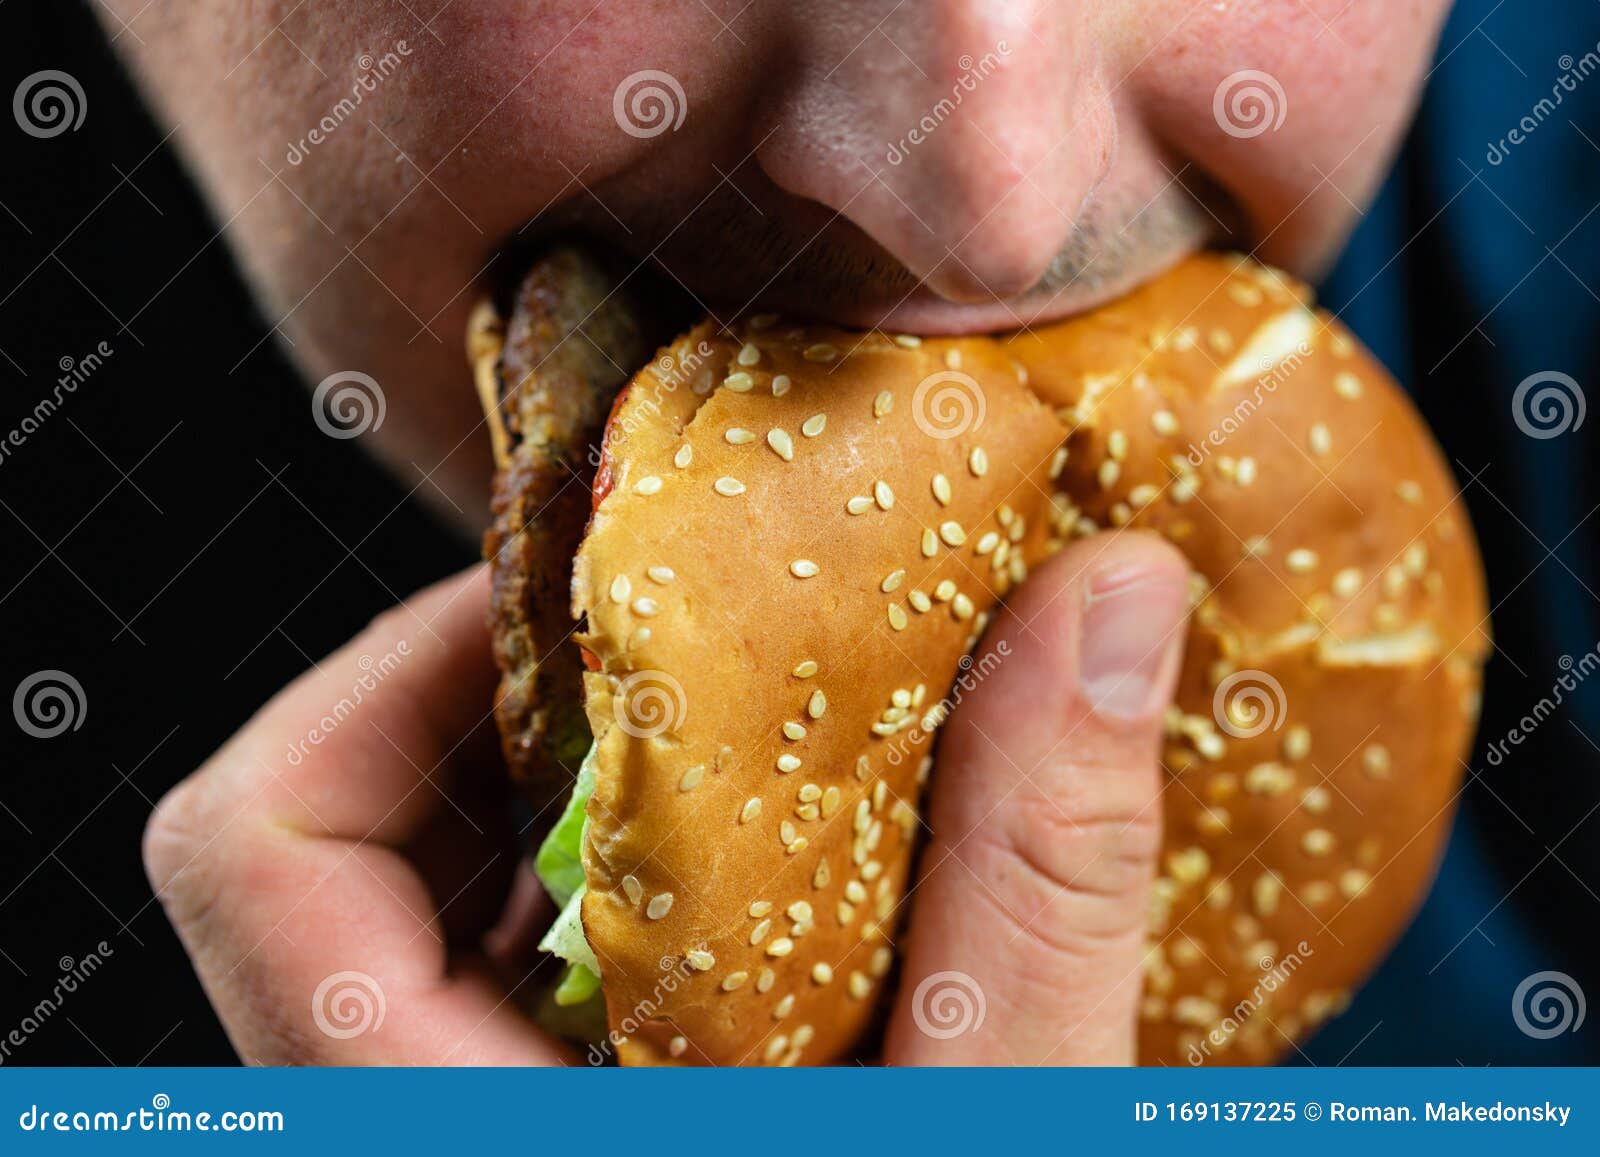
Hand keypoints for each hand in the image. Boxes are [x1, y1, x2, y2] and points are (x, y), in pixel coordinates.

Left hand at [145, 533, 1186, 1065]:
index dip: (372, 682)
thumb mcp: (991, 1128)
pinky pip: (513, 981)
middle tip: (679, 649)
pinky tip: (767, 868)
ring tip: (736, 738)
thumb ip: (1039, 872)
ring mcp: (477, 1137)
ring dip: (568, 797)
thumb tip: (1106, 599)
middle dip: (504, 715)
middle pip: (332, 848)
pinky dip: (617, 887)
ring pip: (421, 910)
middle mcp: (425, 1136)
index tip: (558, 618)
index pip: (257, 850)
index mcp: (457, 1136)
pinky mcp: (552, 1136)